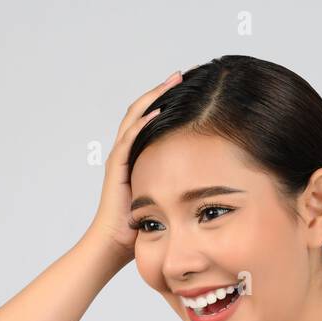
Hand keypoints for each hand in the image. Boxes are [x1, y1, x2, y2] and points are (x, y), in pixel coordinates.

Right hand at [84, 71, 182, 258]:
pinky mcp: (116, 168)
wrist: (112, 246)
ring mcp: (118, 158)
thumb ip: (179, 184)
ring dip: (154, 98)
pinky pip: (129, 139)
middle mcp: (125, 152)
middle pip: (142, 110)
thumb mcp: (165, 198)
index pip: (151, 120)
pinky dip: (142, 122)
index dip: (167, 101)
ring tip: (172, 81)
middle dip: (162, 90)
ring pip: (134, 117)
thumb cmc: (138, 228)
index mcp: (136, 156)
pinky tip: (158, 111)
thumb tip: (209, 180)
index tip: (190, 88)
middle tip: (183, 74)